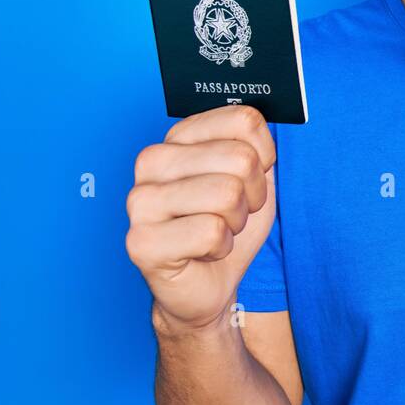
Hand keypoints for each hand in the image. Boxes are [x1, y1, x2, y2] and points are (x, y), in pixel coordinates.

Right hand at [125, 104, 276, 331]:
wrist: (208, 283)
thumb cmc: (228, 225)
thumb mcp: (255, 178)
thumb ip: (257, 145)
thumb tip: (260, 123)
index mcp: (179, 137)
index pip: (244, 121)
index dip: (264, 157)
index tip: (248, 178)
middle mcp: (153, 161)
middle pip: (241, 158)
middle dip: (252, 195)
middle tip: (232, 213)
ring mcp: (141, 200)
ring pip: (227, 194)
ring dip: (235, 222)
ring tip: (217, 231)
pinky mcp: (141, 241)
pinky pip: (211, 232)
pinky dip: (221, 248)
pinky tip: (202, 252)